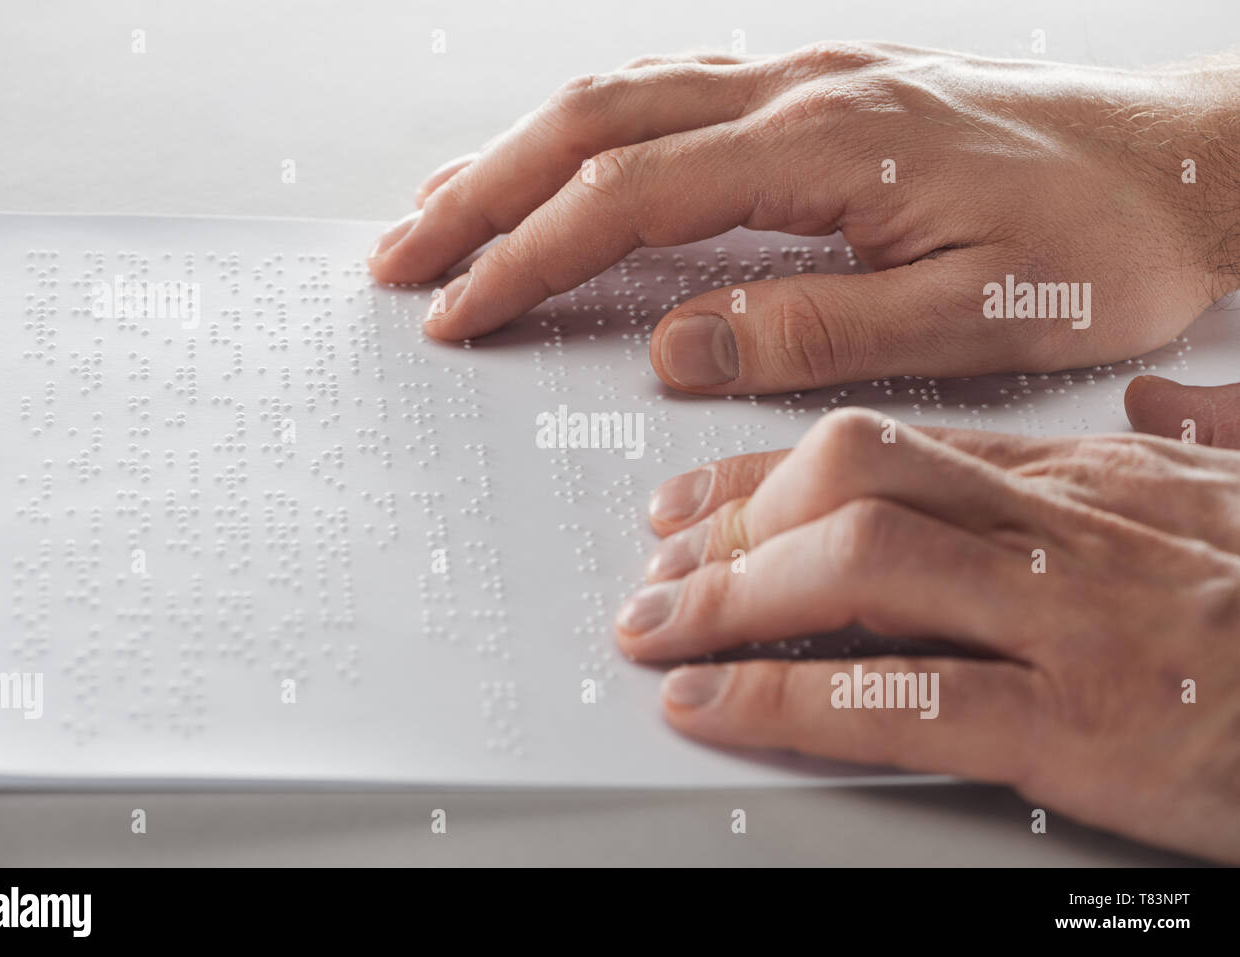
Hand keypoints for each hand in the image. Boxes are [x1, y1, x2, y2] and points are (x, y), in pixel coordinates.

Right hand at [369, 44, 1239, 394]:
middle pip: (593, 124)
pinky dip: (591, 129)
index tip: (456, 313)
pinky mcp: (819, 87)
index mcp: (824, 148)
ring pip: (622, 93)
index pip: (627, 200)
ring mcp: (804, 76)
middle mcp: (798, 91)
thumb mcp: (968, 316)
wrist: (1180, 163)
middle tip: (401, 258)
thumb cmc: (1096, 243)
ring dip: (518, 151)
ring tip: (445, 210)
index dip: (526, 259)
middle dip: (481, 196)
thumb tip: (673, 346)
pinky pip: (673, 89)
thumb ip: (812, 331)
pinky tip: (560, 157)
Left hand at [614, 374, 1239, 861]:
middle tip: (657, 563)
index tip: (695, 496)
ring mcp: (1072, 622)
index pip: (891, 447)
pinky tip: (714, 707)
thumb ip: (1193, 448)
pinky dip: (785, 700)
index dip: (769, 470)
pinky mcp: (1085, 725)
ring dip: (733, 598)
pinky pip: (901, 697)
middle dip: (735, 521)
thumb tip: (1154, 410)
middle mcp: (1066, 532)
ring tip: (656, 628)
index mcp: (1091, 482)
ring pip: (860, 566)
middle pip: (855, 480)